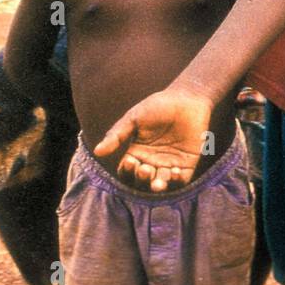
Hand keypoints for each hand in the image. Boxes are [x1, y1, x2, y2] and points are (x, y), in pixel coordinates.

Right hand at [92, 86, 213, 190]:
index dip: (127, 171)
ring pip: (160, 185)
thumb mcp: (134, 118)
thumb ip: (117, 135)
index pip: (126, 171)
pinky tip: (175, 172)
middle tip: (145, 169)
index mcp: (136, 153)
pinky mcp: (187, 165)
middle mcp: (151, 163)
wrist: (187, 98)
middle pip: (142, 182)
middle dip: (142, 179)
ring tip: (158, 183)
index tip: (131, 160)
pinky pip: (181, 181)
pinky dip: (177, 181)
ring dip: (158, 186)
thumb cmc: (158, 106)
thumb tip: (97, 151)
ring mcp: (169, 165)